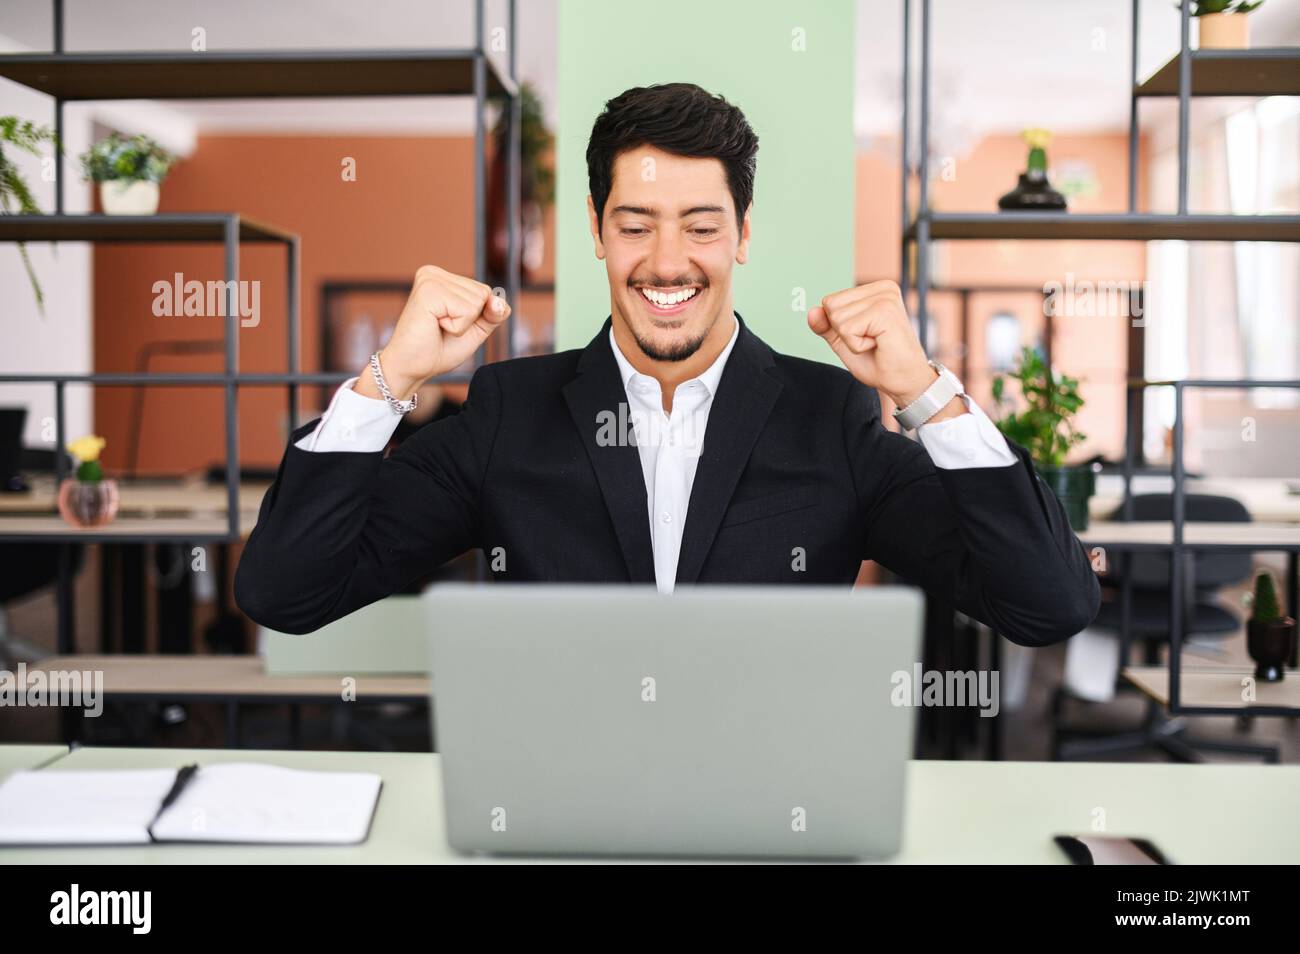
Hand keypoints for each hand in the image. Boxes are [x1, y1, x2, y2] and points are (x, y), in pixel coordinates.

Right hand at [357, 265, 509, 400]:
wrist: (412, 368)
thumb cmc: (439, 349)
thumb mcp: (476, 329)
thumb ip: (494, 313)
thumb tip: (499, 300)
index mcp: (444, 278)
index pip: (485, 291)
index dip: (476, 317)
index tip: (449, 324)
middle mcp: (435, 273)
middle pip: (483, 293)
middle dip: (470, 320)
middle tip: (441, 328)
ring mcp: (430, 279)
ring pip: (477, 301)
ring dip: (462, 324)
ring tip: (437, 327)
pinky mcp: (429, 290)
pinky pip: (467, 310)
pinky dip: (457, 328)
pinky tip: (434, 326)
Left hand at [807, 279, 963, 419]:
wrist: (905, 382)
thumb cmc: (880, 362)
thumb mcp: (845, 341)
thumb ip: (827, 326)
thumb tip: (811, 311)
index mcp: (875, 290)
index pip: (830, 301)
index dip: (840, 327)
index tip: (866, 336)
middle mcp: (883, 288)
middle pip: (830, 306)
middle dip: (844, 332)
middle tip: (871, 341)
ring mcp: (885, 298)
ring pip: (837, 318)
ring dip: (852, 339)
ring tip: (876, 343)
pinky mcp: (884, 311)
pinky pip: (846, 329)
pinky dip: (857, 345)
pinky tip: (878, 345)